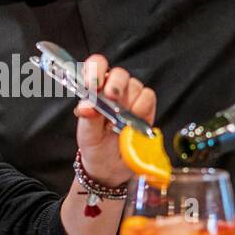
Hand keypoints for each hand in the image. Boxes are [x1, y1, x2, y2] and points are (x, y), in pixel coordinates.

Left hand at [73, 54, 156, 186]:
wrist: (111, 167)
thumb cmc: (96, 146)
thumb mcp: (87, 134)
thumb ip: (87, 117)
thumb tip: (87, 105)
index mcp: (94, 90)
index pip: (95, 66)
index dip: (94, 69)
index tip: (92, 83)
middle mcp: (113, 90)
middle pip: (118, 73)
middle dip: (114, 85)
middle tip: (111, 99)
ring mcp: (131, 97)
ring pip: (133, 84)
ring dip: (127, 101)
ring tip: (120, 120)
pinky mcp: (146, 107)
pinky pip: (148, 96)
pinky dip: (142, 107)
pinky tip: (134, 121)